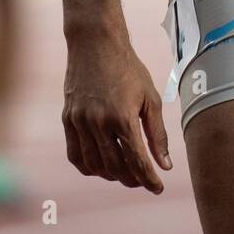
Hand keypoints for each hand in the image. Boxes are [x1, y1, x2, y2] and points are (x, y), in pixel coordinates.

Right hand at [62, 30, 172, 192]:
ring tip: (125, 174)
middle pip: (115, 168)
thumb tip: (165, 165)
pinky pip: (75, 155)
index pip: (137, 161)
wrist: (96, 44)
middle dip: (132, 179)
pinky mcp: (68, 120)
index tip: (158, 188)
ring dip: (111, 176)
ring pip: (94, 166)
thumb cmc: (128, 69)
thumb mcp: (150, 98)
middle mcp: (98, 123)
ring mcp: (80, 122)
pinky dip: (89, 167)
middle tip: (143, 180)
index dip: (149, 179)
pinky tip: (102, 166)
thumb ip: (157, 134)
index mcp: (122, 117)